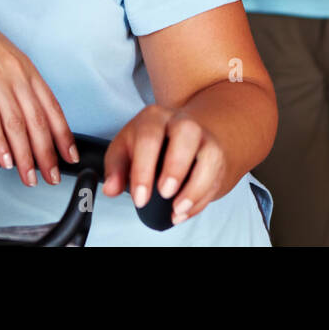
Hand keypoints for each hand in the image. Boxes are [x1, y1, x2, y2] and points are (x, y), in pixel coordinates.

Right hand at [0, 0, 76, 185]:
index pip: (52, 106)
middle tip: (52, 176)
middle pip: (38, 120)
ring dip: (26, 155)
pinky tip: (5, 159)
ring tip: (29, 177)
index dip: (63, 134)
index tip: (70, 155)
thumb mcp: (2, 57)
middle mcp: (16, 74)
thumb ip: (15, 80)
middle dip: (48, 153)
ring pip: (17, 124)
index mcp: (26, 67)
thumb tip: (25, 107)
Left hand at [102, 104, 229, 225]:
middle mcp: (182, 122)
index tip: (140, 199)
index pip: (149, 137)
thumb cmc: (148, 145)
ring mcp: (204, 137)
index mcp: (154, 118)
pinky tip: (185, 211)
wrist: (181, 137)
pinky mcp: (217, 154)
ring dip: (196, 185)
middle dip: (176, 165)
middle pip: (186, 132)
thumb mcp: (125, 150)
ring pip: (210, 153)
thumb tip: (111, 188)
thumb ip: (115, 168)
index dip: (144, 170)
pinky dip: (202, 197)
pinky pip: (216, 174)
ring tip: (178, 209)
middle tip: (164, 194)